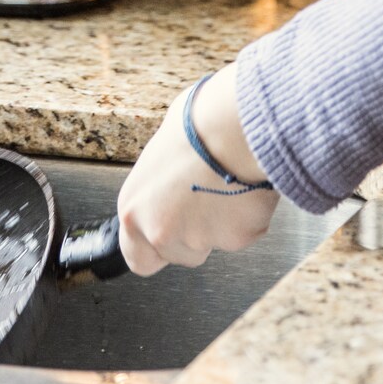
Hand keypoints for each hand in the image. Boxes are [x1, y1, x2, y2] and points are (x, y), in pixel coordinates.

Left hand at [116, 63, 278, 275]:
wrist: (232, 125)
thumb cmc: (196, 125)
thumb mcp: (159, 153)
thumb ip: (159, 185)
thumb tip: (171, 181)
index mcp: (133, 208)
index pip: (137, 257)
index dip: (157, 247)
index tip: (170, 232)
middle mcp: (160, 230)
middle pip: (180, 254)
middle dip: (195, 234)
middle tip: (206, 197)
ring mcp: (198, 239)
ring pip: (215, 244)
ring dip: (222, 222)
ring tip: (226, 183)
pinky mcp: (235, 239)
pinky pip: (245, 232)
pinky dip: (248, 215)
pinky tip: (245, 186)